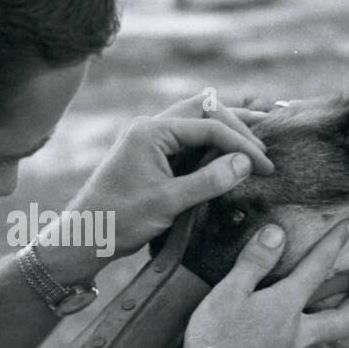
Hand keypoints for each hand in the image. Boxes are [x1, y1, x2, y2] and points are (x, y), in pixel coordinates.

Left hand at [37, 93, 273, 285]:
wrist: (83, 238)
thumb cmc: (119, 221)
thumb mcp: (168, 202)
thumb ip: (209, 181)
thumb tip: (245, 163)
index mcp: (151, 131)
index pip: (208, 125)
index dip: (241, 144)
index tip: (265, 166)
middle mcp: (149, 127)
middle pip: (203, 109)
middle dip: (237, 124)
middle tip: (264, 145)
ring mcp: (148, 140)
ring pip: (195, 121)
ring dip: (225, 129)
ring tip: (256, 136)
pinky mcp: (149, 156)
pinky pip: (186, 140)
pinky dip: (210, 144)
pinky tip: (229, 153)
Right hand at [178, 221, 348, 347]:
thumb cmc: (217, 342)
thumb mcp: (228, 293)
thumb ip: (254, 262)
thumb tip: (276, 233)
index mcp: (286, 305)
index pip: (318, 267)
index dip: (335, 243)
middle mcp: (298, 331)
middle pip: (344, 318)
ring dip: (335, 336)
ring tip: (331, 326)